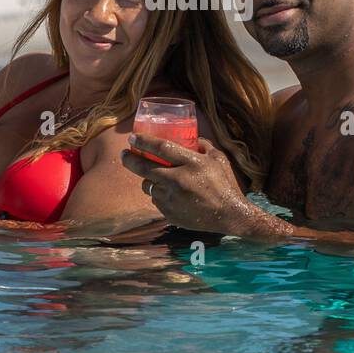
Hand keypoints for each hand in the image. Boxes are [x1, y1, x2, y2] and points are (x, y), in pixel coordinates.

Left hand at [121, 135, 287, 237]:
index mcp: (192, 163)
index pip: (162, 148)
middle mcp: (178, 180)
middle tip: (124, 154)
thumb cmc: (225, 184)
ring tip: (154, 176)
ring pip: (148, 185)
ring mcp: (172, 198)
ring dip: (148, 179)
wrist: (229, 215)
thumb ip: (204, 145)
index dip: (144, 141)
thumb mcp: (218, 158)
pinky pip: (156, 200)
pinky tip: (169, 193)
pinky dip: (159, 195)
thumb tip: (192, 137)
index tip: (132, 137)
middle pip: (145, 168)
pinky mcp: (169, 213)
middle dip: (130, 159)